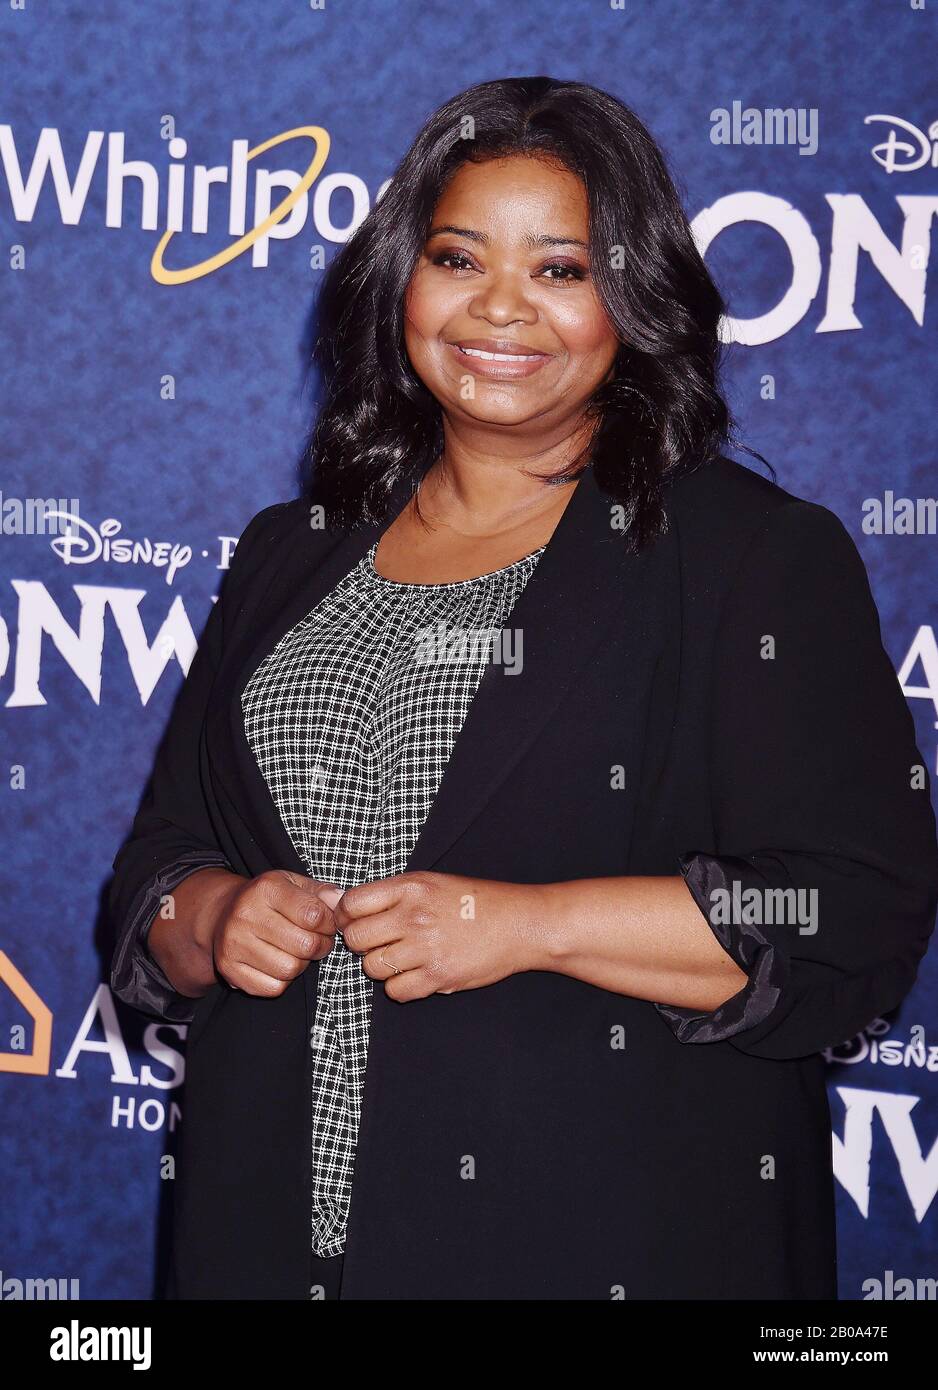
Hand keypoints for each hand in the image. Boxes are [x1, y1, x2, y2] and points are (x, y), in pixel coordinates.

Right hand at [212, 869, 342, 996]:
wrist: (223, 914)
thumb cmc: (269, 900)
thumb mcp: (295, 884)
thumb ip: (322, 892)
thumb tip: (341, 901)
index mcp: (266, 888)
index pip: (314, 915)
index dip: (329, 924)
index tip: (326, 924)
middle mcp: (245, 914)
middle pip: (305, 945)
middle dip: (319, 946)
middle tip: (315, 940)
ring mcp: (234, 943)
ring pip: (289, 969)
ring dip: (301, 964)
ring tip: (295, 951)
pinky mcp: (229, 969)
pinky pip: (273, 988)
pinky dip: (283, 980)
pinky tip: (278, 963)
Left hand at [333, 870, 547, 1001]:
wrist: (521, 924)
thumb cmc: (476, 901)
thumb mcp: (433, 883)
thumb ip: (390, 894)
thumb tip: (339, 904)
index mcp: (411, 887)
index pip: (352, 903)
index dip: (346, 915)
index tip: (354, 921)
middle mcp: (414, 916)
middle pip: (356, 938)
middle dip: (362, 943)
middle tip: (380, 942)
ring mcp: (425, 948)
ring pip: (372, 967)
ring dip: (381, 966)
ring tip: (402, 958)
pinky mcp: (438, 976)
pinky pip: (395, 991)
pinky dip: (400, 987)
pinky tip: (416, 974)